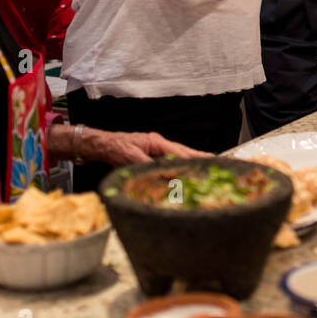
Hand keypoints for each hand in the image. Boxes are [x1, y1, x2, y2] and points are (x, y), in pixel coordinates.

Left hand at [85, 129, 210, 166]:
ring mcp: (154, 150)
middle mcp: (158, 145)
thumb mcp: (132, 157)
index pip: (180, 152)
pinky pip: (169, 162)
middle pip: (183, 151)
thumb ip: (150, 166)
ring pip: (177, 156)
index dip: (194, 159)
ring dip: (191, 161)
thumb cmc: (113, 148)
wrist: (99, 145)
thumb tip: (165, 175)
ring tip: (206, 166)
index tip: (209, 162)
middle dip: (199, 157)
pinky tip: (183, 172)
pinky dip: (178, 166)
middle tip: (216, 161)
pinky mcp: (150, 157)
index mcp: (156, 142)